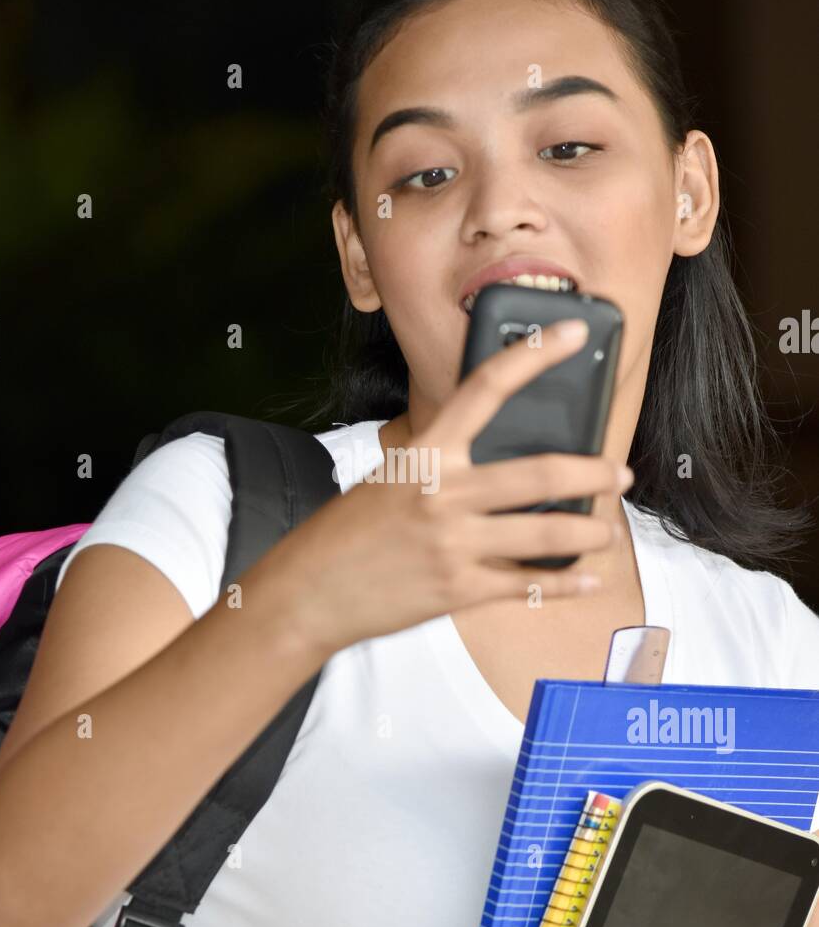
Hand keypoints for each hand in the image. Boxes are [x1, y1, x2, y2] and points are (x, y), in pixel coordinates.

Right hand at [264, 320, 633, 659]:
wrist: (309, 592)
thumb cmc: (347, 533)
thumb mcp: (389, 477)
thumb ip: (438, 463)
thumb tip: (491, 456)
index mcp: (425, 455)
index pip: (485, 389)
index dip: (533, 355)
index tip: (571, 334)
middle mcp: (443, 494)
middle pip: (537, 473)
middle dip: (590, 472)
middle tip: (618, 471)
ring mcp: (453, 544)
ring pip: (543, 533)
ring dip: (588, 530)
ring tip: (606, 527)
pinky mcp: (459, 589)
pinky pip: (527, 584)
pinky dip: (565, 582)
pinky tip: (587, 578)